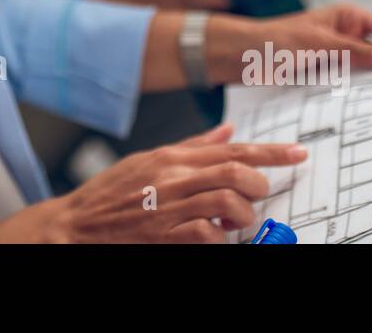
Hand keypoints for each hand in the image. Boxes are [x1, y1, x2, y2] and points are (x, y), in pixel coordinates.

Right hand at [0, 123, 305, 242]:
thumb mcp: (147, 162)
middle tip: (256, 196)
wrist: (74, 227)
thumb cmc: (109, 197)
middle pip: (238, 172)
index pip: (233, 149)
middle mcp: (172, 178)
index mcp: (171, 157)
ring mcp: (169, 208)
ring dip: (242, 215)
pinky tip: (212, 237)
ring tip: (233, 221)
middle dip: (259, 184)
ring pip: (230, 203)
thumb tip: (228, 132)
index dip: (272, 152)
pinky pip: (210, 236)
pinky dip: (220, 239)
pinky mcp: (165, 236)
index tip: (298, 154)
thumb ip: (191, 148)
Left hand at [204, 3, 371, 84]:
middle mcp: (346, 37)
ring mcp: (337, 59)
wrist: (240, 58)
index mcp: (348, 18)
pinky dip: (358, 97)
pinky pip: (348, 88)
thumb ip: (355, 50)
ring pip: (366, 74)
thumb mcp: (319, 44)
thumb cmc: (276, 41)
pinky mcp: (326, 78)